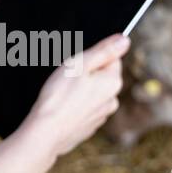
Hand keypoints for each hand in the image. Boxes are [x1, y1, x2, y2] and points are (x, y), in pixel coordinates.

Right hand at [23, 33, 129, 158]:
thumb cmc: (60, 95)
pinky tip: (63, 108)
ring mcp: (101, 116)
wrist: (46, 132)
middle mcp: (112, 100)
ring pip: (93, 94)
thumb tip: (124, 40)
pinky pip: (85, 109)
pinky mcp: (89, 127)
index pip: (112, 58)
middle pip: (103, 77)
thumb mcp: (80, 64)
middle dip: (87, 75)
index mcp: (113, 82)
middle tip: (67, 79)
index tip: (77, 65)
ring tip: (63, 95)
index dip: (93, 57)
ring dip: (81, 91)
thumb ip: (104, 50)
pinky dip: (76, 107)